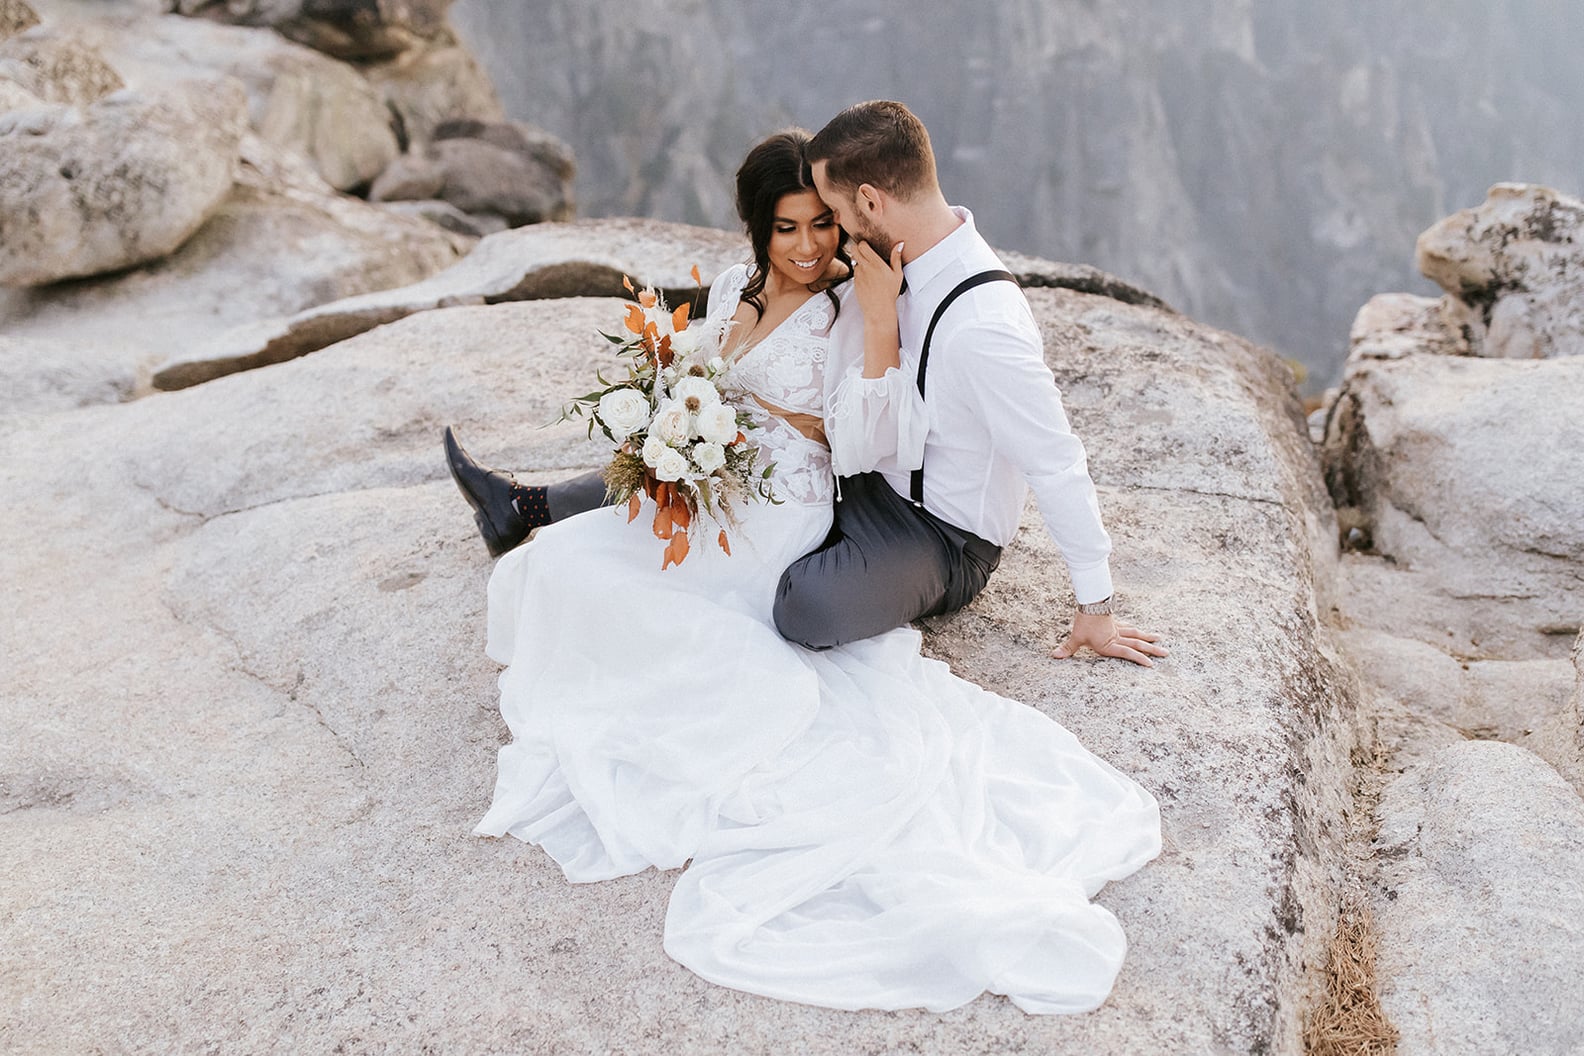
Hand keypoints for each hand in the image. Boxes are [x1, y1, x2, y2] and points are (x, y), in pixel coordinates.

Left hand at [850, 239, 904, 318]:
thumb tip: (899, 244)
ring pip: (854, 261)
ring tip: (869, 269)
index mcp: (875, 263)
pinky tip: (867, 278)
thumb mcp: (897, 274)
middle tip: (865, 252)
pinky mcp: (854, 282)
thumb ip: (896, 258)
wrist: (878, 309)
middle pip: (854, 249)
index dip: (864, 243)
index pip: (862, 245)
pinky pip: (855, 272)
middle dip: (857, 248)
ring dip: (859, 261)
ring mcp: (858, 275)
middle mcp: (864, 267)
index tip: (868, 246)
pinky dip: (859, 272)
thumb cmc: (889, 293)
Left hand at [1051, 612, 1167, 667]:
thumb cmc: (1084, 621)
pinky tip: (1139, 630)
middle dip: (1151, 650)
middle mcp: (1116, 636)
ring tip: (1159, 640)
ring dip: (1147, 638)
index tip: (1151, 664)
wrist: (1090, 602)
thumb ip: (1068, 648)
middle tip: (1166, 653)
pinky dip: (1135, 629)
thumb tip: (1055, 656)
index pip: (1127, 652)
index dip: (1139, 658)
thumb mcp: (1076, 637)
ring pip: (1136, 634)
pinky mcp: (1114, 621)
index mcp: (1109, 644)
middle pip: (1137, 643)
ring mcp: (1117, 628)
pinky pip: (1128, 627)